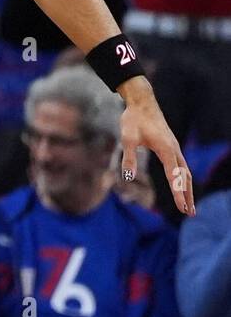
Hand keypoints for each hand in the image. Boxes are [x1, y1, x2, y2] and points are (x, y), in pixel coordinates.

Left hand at [118, 79, 194, 215]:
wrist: (141, 102)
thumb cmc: (133, 119)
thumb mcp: (127, 138)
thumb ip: (128, 158)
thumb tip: (127, 177)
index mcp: (166, 149)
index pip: (173, 176)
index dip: (177, 193)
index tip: (181, 208)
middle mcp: (174, 150)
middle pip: (184, 177)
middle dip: (187, 196)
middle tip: (190, 213)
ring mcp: (174, 148)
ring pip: (185, 172)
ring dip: (187, 189)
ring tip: (188, 206)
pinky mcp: (171, 146)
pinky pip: (181, 166)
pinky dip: (183, 179)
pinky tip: (181, 186)